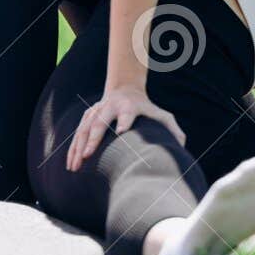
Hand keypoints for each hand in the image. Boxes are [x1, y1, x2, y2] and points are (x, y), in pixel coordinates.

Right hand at [66, 85, 186, 171]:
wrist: (125, 89)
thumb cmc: (146, 109)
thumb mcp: (161, 115)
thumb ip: (172, 129)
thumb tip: (183, 145)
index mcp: (130, 107)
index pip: (127, 114)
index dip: (124, 121)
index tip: (121, 131)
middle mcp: (111, 106)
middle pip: (101, 121)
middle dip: (94, 137)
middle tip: (89, 155)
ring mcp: (97, 110)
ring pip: (84, 128)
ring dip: (79, 147)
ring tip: (76, 166)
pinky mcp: (87, 115)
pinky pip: (77, 132)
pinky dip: (73, 148)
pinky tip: (71, 164)